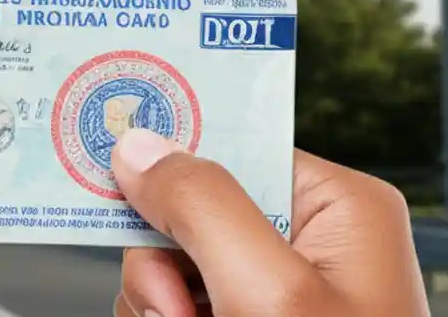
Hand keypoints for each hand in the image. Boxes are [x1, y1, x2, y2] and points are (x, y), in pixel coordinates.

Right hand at [111, 128, 429, 316]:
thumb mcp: (270, 292)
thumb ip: (203, 207)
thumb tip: (141, 148)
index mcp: (337, 210)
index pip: (233, 146)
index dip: (172, 158)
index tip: (110, 164)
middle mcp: (306, 243)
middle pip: (186, 210)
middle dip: (164, 265)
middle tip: (181, 310)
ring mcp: (269, 291)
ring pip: (166, 265)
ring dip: (160, 308)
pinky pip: (168, 306)